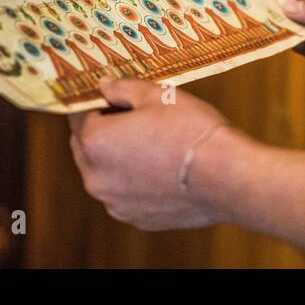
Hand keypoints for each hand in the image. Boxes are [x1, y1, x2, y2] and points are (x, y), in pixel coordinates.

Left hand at [68, 78, 232, 230]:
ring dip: (115, 158)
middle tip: (132, 117)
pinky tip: (159, 169)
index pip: (78, 116)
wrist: (226, 177)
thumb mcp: (157, 96)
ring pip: (103, 173)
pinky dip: (132, 181)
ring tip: (150, 144)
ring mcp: (114, 202)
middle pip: (84, 147)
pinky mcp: (135, 218)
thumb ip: (122, 89)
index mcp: (94, 142)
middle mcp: (95, 177)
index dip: (94, 103)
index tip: (111, 97)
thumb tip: (104, 86)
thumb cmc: (191, 131)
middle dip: (101, 131)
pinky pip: (123, 194)